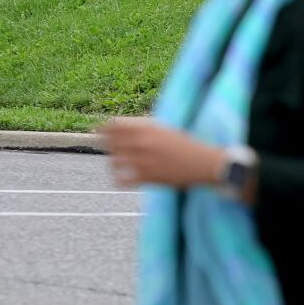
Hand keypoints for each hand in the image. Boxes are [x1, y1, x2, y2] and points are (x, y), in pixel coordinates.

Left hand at [101, 118, 225, 188]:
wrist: (203, 162)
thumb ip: (144, 128)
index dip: (104, 128)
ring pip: (114, 161)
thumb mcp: (165, 130)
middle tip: (107, 148)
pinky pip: (122, 180)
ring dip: (113, 162)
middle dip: (106, 145)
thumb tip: (122, 127)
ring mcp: (142, 160)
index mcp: (147, 128)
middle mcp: (142, 142)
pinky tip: (122, 179)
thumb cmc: (185, 145)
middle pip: (110, 142)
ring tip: (117, 164)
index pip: (114, 125)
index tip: (100, 131)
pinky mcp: (146, 177)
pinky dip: (119, 180)